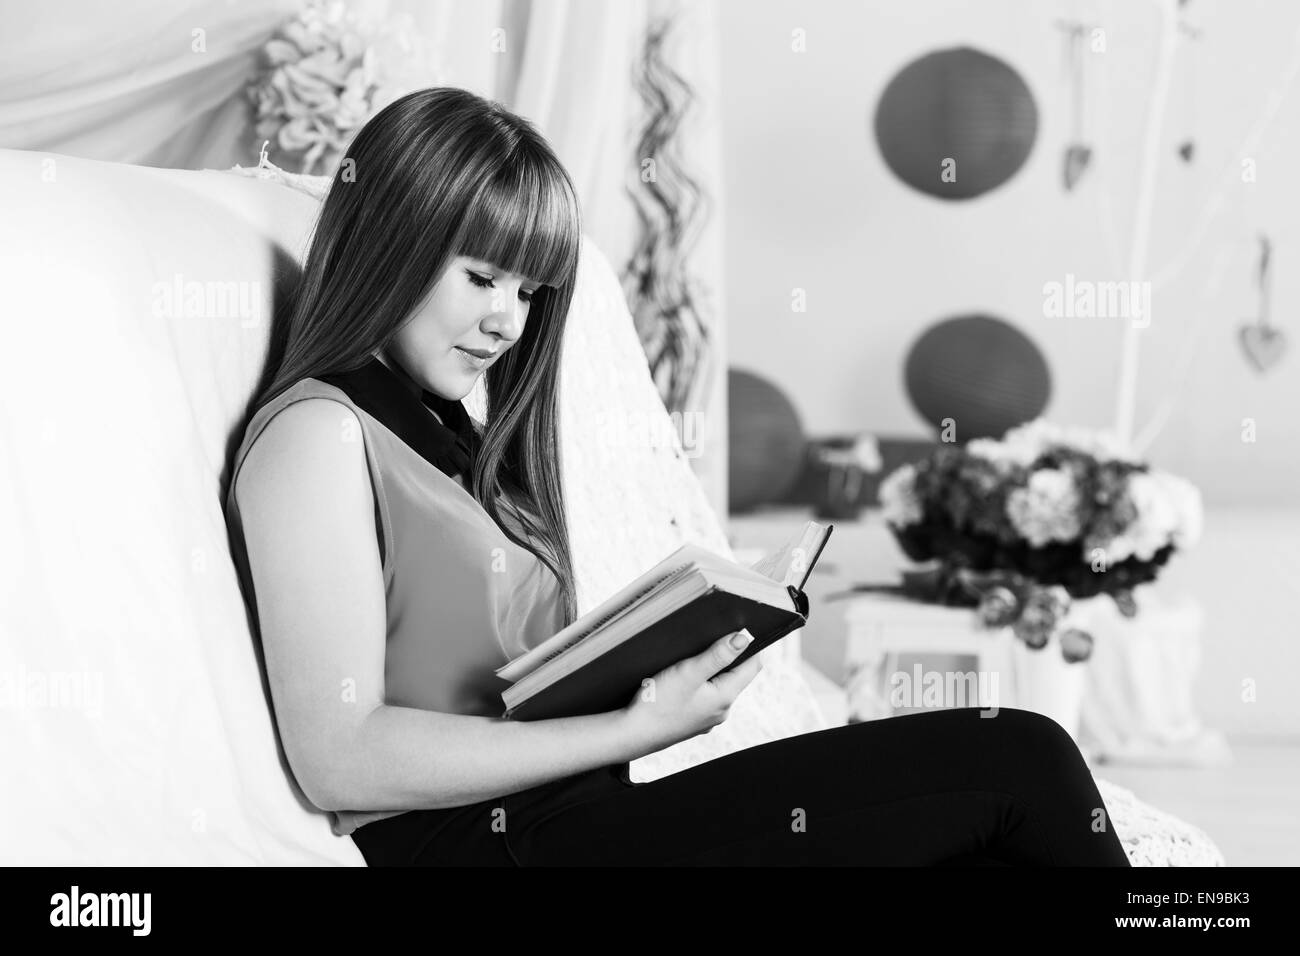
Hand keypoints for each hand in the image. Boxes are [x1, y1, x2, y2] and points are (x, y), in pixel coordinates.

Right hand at [622, 628, 762, 751]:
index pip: (753, 666)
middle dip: (726, 656)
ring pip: (717, 685)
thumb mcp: (689, 672)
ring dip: (710, 669)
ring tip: (690, 658)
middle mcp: (721, 710)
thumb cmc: (658, 704)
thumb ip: (718, 655)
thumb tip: (745, 639)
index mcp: (725, 697)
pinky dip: (697, 684)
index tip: (736, 628)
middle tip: (708, 639)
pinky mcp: (691, 721)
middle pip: (735, 675)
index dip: (749, 645)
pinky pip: (703, 696)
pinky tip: (679, 679)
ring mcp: (706, 718)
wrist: (631, 734)